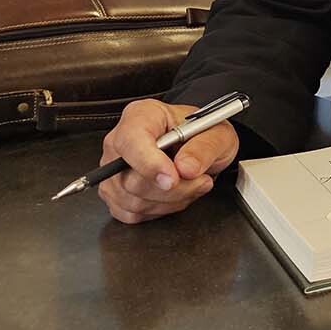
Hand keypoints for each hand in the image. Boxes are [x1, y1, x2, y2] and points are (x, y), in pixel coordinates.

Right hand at [97, 99, 238, 224]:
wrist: (201, 146)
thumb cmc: (203, 134)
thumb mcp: (218, 134)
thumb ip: (204, 148)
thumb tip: (186, 168)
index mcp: (141, 116)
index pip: (131, 141)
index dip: (150, 164)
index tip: (173, 178)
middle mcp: (119, 142)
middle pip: (131, 179)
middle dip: (174, 188)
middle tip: (201, 179)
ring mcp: (112, 171)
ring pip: (133, 201)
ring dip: (172, 200)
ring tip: (193, 183)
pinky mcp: (115, 195)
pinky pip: (133, 213)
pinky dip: (161, 209)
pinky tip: (176, 194)